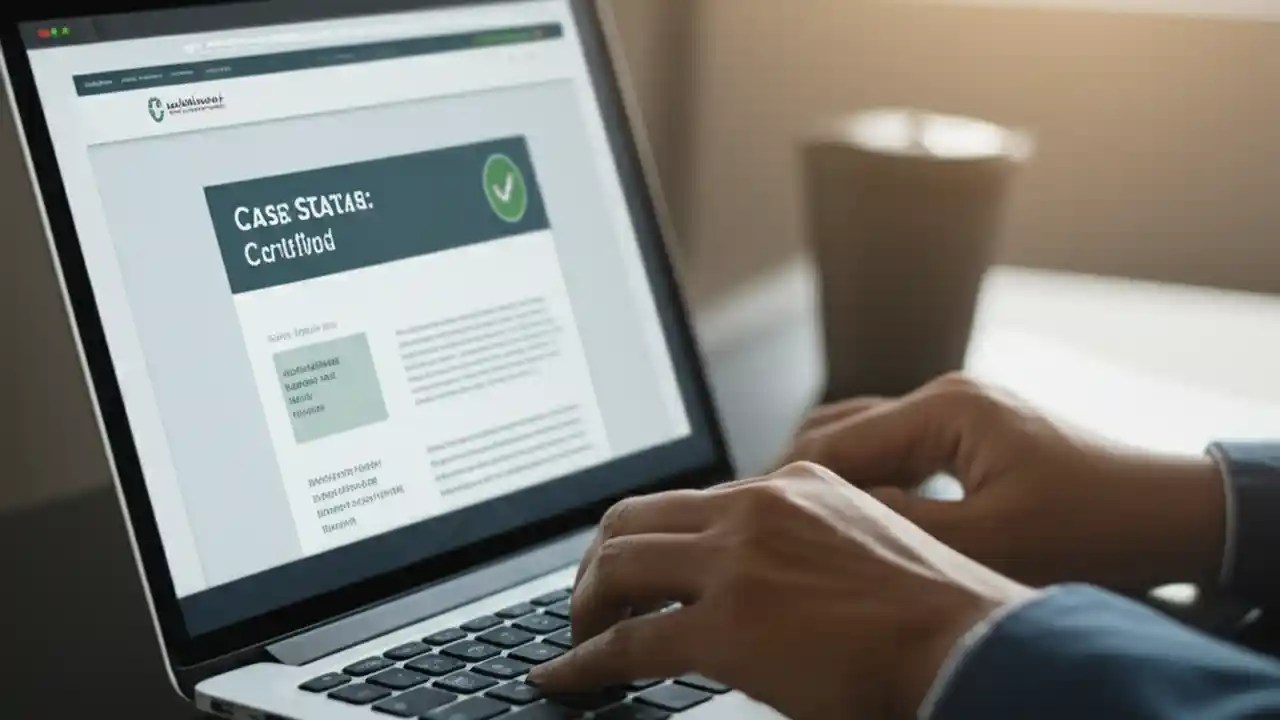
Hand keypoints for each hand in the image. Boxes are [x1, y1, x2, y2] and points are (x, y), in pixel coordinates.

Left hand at [528, 463, 1033, 719]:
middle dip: (602, 562)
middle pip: (636, 518)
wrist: (970, 648)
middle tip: (593, 601)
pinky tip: (568, 678)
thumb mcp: (866, 543)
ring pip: (620, 565)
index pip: (692, 501)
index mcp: (793, 485)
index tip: (635, 568)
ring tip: (580, 638)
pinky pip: (627, 642)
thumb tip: (772, 583)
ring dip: (587, 604)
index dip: (649, 538)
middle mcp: (757, 507)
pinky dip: (585, 661)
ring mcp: (737, 561)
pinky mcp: (726, 624)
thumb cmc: (936, 615)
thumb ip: (808, 546)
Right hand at [785, 373, 1226, 589]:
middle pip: (840, 426)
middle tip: (768, 521)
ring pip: (867, 435)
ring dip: (834, 474)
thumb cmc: (1092, 526)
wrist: (1167, 516)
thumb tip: (826, 512)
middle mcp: (947, 397)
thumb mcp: (986, 538)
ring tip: (804, 522)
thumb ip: (898, 521)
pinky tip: (861, 517)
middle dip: (798, 472)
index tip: (754, 518)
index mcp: (945, 408)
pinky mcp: (974, 434)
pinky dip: (870, 477)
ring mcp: (961, 412)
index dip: (787, 482)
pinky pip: (900, 449)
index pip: (834, 440)